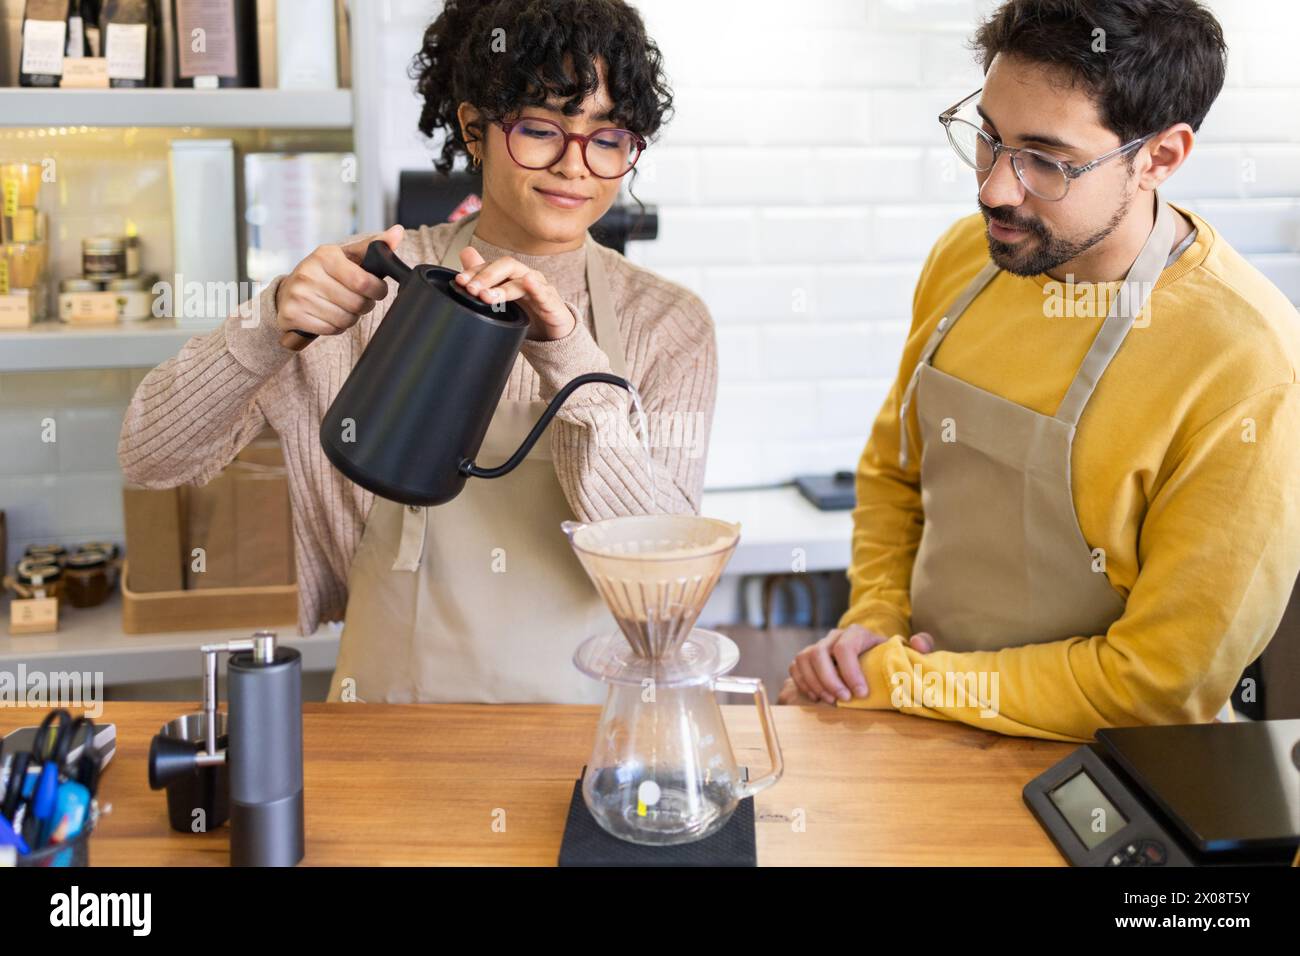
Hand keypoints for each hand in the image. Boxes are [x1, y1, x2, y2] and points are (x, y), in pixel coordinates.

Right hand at [275, 224, 403, 350]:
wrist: (288, 291)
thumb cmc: (324, 273)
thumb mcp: (347, 256)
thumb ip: (374, 246)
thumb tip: (397, 232)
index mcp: (325, 255)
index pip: (363, 282)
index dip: (378, 290)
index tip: (378, 290)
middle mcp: (309, 273)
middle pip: (356, 304)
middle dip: (364, 305)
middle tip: (359, 299)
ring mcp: (299, 295)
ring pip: (345, 320)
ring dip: (350, 318)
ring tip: (342, 307)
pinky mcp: (292, 315)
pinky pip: (330, 329)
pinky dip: (335, 327)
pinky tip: (328, 315)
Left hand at [453, 247, 576, 340]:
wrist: (554, 334)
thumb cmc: (529, 312)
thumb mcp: (504, 297)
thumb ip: (485, 277)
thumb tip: (465, 253)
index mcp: (513, 275)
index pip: (492, 265)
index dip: (475, 271)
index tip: (459, 281)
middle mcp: (527, 277)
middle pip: (507, 266)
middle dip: (487, 277)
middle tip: (471, 289)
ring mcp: (542, 289)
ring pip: (523, 282)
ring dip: (504, 289)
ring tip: (487, 297)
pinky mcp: (554, 305)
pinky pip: (546, 295)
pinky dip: (538, 289)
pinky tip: (529, 282)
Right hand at [780, 625, 934, 704]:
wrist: (867, 652)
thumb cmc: (886, 655)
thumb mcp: (905, 649)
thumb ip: (920, 644)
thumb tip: (921, 643)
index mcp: (856, 633)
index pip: (845, 648)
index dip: (850, 672)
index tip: (861, 693)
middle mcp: (833, 636)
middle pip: (819, 654)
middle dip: (830, 680)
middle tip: (844, 700)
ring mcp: (817, 646)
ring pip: (804, 660)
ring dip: (815, 683)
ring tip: (832, 701)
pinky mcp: (806, 658)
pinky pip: (796, 667)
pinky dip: (804, 684)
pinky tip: (819, 698)